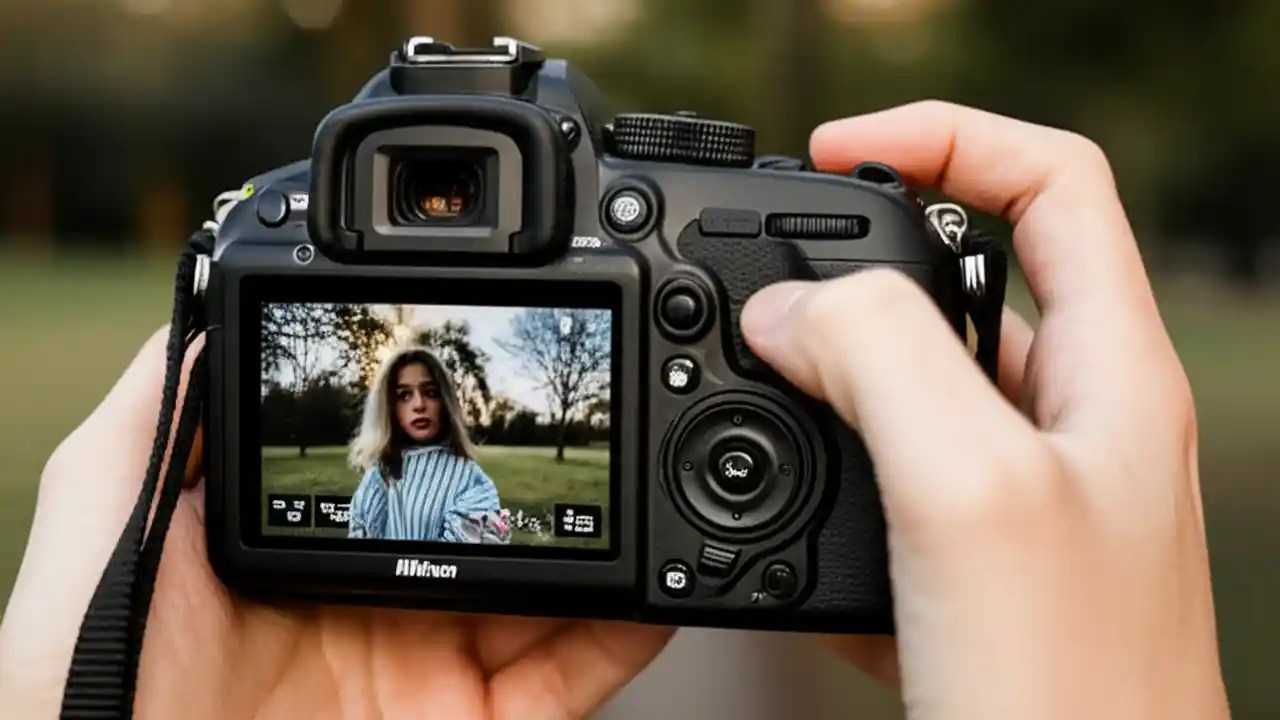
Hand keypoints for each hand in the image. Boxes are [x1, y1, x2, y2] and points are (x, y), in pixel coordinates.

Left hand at [0, 328, 672, 718]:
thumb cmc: (91, 711)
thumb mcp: (99, 551)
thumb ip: (145, 435)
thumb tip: (197, 323)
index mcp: (300, 555)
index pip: (395, 477)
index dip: (449, 431)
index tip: (489, 382)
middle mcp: (375, 609)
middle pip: (484, 528)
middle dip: (540, 480)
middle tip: (593, 428)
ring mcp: (428, 673)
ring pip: (545, 596)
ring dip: (600, 542)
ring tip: (645, 482)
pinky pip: (571, 679)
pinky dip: (625, 634)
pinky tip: (653, 586)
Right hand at [740, 101, 1230, 717]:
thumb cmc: (1070, 698)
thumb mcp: (970, 491)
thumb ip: (882, 360)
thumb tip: (789, 308)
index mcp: (1108, 375)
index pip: (1051, 182)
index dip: (945, 138)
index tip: (837, 155)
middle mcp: (1071, 425)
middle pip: (971, 278)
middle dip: (863, 266)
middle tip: (778, 289)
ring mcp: (1020, 498)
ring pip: (916, 388)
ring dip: (831, 381)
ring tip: (765, 399)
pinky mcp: (968, 566)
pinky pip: (886, 484)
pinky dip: (824, 483)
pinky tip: (793, 528)